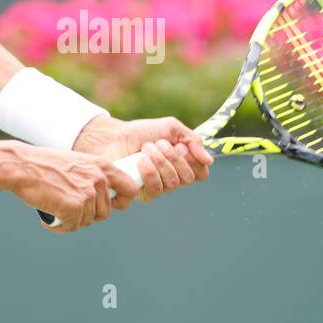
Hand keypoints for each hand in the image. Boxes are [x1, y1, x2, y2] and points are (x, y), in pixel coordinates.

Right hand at [0, 141, 137, 233]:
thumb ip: (92, 177)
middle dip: (87, 214)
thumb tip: (101, 198)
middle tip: (69, 208)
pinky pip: (71, 227)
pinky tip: (49, 218)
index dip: (121, 201)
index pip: (130, 189)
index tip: (109, 205)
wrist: (22, 166)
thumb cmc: (44, 164)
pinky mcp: (74, 208)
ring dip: (71, 220)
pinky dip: (59, 226)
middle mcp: (99, 180)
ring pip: (87, 221)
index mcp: (103, 167)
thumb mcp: (77, 163)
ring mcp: (87, 194)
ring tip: (55, 209)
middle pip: (105, 212)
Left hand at [73, 116, 212, 203]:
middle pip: (187, 178)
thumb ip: (193, 141)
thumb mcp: (172, 128)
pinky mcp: (139, 194)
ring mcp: (156, 189)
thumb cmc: (142, 132)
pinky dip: (148, 172)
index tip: (181, 146)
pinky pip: (154, 190)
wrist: (114, 136)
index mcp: (182, 166)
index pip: (201, 174)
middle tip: (158, 144)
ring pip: (171, 184)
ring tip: (146, 149)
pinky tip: (139, 161)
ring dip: (160, 162)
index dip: (194, 161)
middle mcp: (171, 180)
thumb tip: (209, 161)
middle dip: (173, 157)